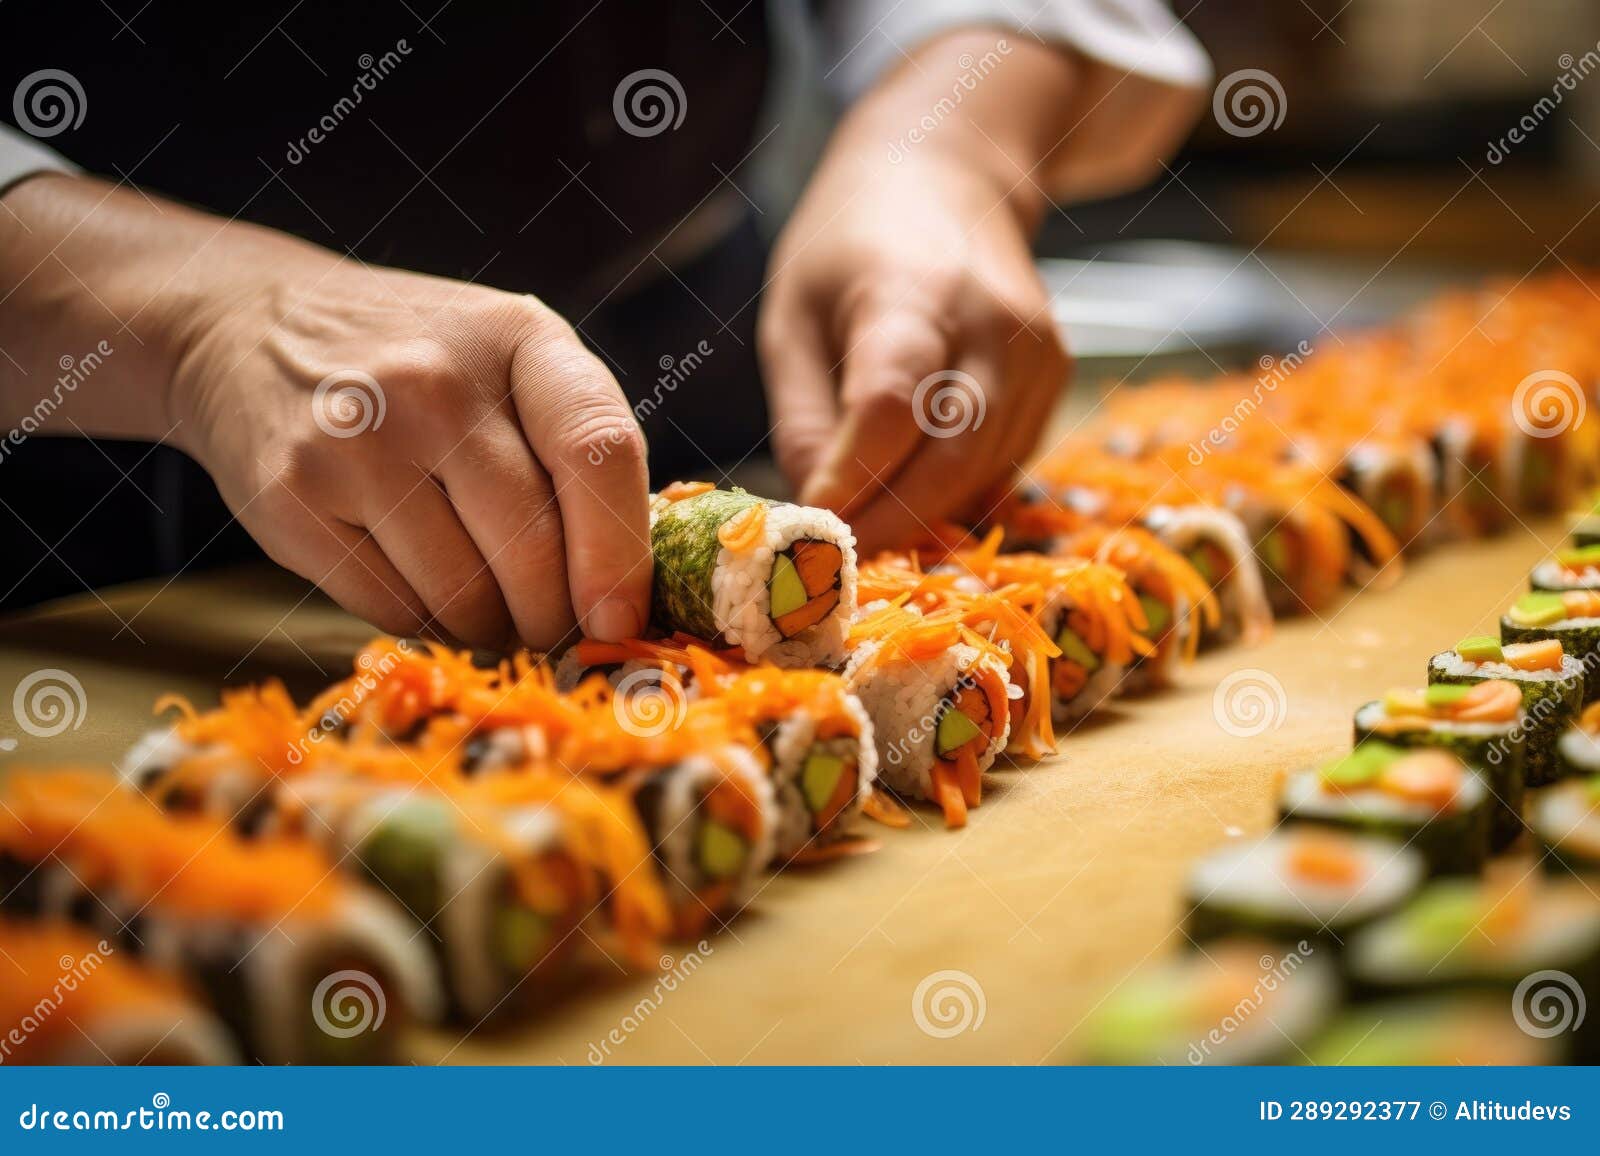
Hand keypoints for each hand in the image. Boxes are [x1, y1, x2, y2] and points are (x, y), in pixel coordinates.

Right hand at [0, 176, 649, 649]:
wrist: (252, 326)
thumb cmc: (424, 362)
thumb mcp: (513, 360)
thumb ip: (581, 450)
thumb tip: (624, 602)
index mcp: (520, 337)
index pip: (599, 454)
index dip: (620, 556)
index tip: (619, 619)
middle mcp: (436, 383)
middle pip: (532, 551)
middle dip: (552, 614)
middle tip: (546, 620)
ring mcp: (356, 439)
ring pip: (464, 598)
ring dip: (488, 625)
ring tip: (481, 594)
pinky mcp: (293, 496)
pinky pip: (393, 610)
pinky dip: (423, 619)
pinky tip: (418, 579)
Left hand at [758, 31, 1074, 550]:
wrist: (950, 174)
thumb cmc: (850, 246)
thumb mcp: (792, 313)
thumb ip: (802, 414)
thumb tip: (817, 505)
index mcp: (910, 292)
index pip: (889, 405)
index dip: (852, 477)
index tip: (811, 520)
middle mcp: (991, 322)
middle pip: (946, 455)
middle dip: (888, 520)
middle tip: (834, 559)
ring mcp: (1036, 350)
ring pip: (981, 470)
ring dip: (922, 516)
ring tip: (864, 534)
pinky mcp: (1057, 374)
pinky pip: (1005, 459)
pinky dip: (959, 491)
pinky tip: (914, 494)